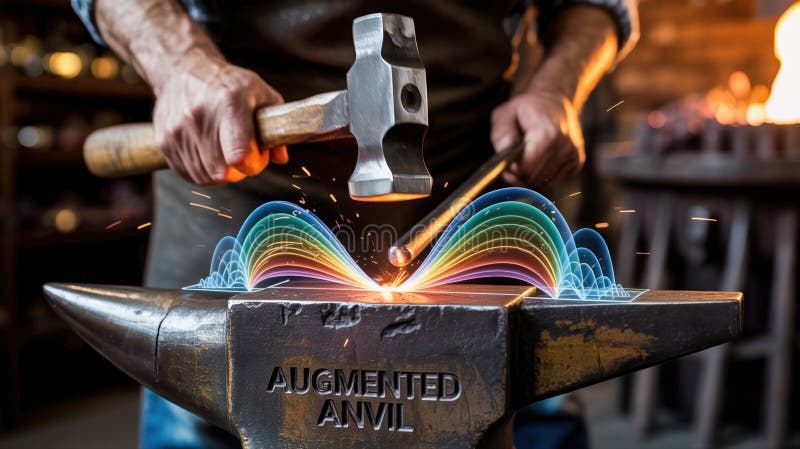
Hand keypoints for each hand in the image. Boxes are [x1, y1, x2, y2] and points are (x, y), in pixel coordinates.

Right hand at [153, 62, 288, 185]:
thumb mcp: (262, 95)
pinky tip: (210, 154)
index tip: (257, 154)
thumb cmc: (230, 85)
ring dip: (221, 172)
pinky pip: (189, 174)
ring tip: (225, 150)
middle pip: (224, 172)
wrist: (184, 71)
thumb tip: (281, 158)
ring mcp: (177, 130)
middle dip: (240, 171)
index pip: (239, 156)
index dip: (254, 164)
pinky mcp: (164, 141)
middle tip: (243, 153)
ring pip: (206, 177)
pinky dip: (203, 172)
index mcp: (229, 103)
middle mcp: (199, 116)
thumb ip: (277, 126)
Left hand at [490, 90, 584, 189]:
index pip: (524, 169)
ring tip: (523, 161)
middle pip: (533, 179)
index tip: (505, 162)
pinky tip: (538, 161)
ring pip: (543, 184)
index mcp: (548, 133)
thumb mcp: (505, 113)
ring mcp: (574, 155)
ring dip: (529, 178)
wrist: (555, 101)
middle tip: (511, 164)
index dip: (510, 170)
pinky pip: (552, 181)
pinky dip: (541, 176)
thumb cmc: (526, 108)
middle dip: (517, 176)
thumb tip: (504, 155)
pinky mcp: (577, 162)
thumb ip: (501, 134)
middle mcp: (565, 146)